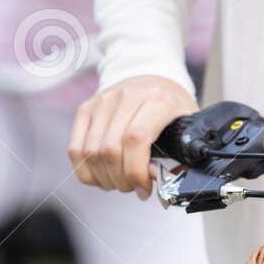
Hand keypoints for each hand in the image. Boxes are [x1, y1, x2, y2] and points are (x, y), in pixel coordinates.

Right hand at [69, 75, 197, 197]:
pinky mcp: (86, 108)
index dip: (136, 171)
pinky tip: (102, 176)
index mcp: (157, 99)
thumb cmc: (170, 106)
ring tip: (119, 182)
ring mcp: (103, 100)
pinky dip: (85, 171)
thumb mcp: (187, 125)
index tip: (145, 187)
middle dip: (121, 180)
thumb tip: (169, 185)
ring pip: (90, 153)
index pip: (135, 139)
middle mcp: (127, 96)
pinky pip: (75, 149)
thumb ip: (182, 154)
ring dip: (104, 178)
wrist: (152, 76)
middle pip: (110, 150)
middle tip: (133, 187)